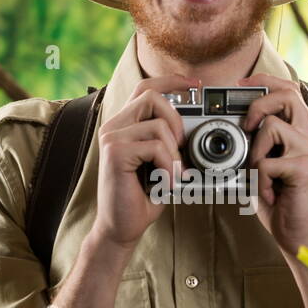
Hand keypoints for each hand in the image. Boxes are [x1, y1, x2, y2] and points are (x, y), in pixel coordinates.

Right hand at [89, 76, 196, 250]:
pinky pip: (155, 146)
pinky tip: (166, 182)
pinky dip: (168, 165)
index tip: (195, 86)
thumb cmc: (142, 196)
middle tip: (182, 147)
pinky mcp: (115, 152)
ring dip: (174, 153)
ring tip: (173, 174)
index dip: (172, 81)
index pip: (145, 87)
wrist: (122, 227)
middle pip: (152, 96)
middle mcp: (113, 126)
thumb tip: (193, 127)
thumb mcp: (161, 162)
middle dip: (176, 119)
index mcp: (124, 124)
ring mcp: (111, 137)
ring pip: (158, 125)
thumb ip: (169, 140)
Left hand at [236, 73, 307, 255]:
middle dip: (258, 105)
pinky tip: (267, 192)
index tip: (241, 85)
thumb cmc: (279, 200)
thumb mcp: (265, 164)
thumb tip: (232, 123)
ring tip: (259, 174)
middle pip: (287, 94)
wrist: (298, 234)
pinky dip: (259, 179)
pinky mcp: (305, 168)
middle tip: (246, 127)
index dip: (265, 81)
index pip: (289, 90)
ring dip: (255, 152)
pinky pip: (267, 161)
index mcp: (304, 132)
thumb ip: (257, 142)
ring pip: (272, 127)